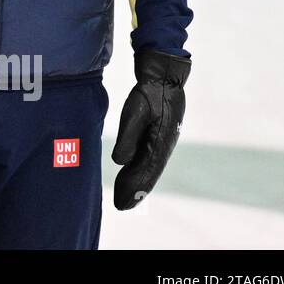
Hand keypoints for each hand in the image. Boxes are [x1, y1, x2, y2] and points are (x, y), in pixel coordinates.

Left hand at [111, 49, 190, 209]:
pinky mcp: (158, 135)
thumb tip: (119, 162)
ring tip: (124, 198)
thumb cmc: (149, 91)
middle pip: (148, 174)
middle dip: (134, 191)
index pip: (145, 172)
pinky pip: (147, 158)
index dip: (133, 189)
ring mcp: (162, 141)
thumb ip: (128, 136)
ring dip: (136, 183)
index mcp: (160, 142)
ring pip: (148, 168)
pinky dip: (139, 170)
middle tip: (120, 207)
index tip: (121, 204)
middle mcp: (163, 146)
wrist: (164, 76)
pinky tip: (130, 174)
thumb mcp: (136, 110)